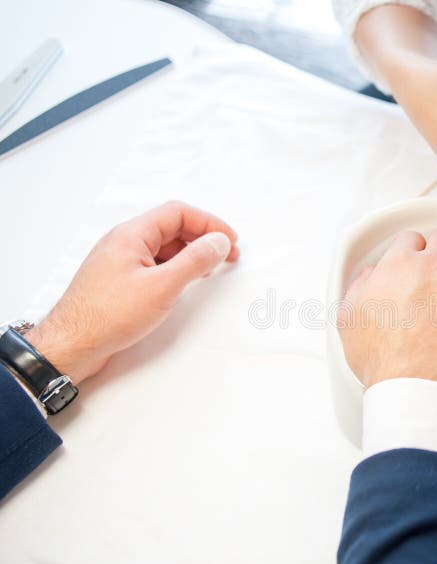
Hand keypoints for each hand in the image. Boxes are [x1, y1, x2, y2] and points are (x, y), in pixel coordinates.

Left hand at [25, 201, 238, 383]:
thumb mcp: (162, 286)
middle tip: (227, 255)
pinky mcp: (119, 280)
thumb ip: (195, 260)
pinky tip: (184, 282)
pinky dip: (175, 268)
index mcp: (131, 234)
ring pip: (163, 247)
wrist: (72, 344)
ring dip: (190, 254)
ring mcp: (120, 261)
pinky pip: (153, 264)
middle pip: (171, 227)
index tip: (230, 241)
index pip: (178, 213)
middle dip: (203, 238)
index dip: (209, 223)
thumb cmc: (109, 315)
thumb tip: (219, 241)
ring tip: (210, 269)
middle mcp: (124, 242)